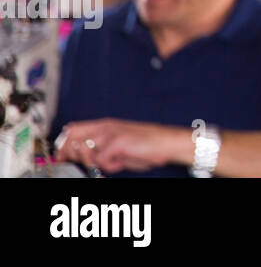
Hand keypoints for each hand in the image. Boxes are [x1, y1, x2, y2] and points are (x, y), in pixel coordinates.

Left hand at [54, 119, 189, 173]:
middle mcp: (105, 126)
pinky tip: (121, 163)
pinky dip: (109, 166)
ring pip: (83, 149)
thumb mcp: (119, 145)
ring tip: (109, 163)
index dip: (62, 144)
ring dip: (91, 161)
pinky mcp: (117, 142)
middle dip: (69, 153)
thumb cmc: (147, 144)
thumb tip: (87, 159)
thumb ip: (102, 148)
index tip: (61, 157)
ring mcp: (110, 133)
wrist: (167, 142)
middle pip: (71, 136)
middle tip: (78, 164)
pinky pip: (101, 160)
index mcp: (105, 125)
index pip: (72, 129)